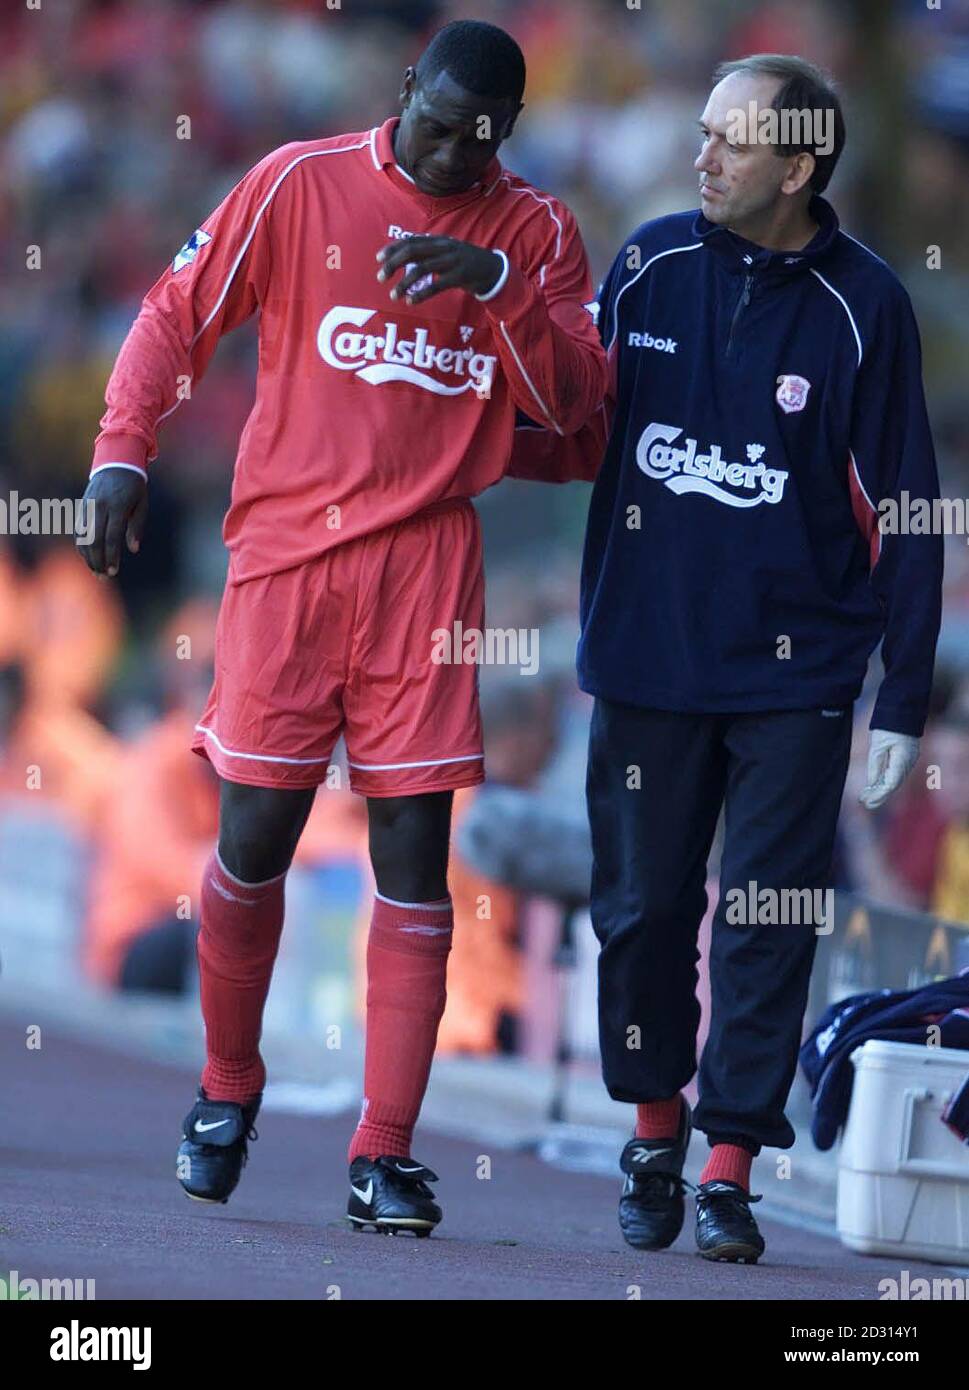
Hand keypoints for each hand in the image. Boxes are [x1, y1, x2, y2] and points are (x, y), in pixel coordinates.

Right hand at [77, 467, 147, 576]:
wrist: (116, 462)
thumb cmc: (134, 487)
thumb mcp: (142, 505)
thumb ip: (136, 527)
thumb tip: (132, 549)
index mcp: (116, 506)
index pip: (111, 537)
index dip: (111, 557)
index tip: (114, 572)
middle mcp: (99, 507)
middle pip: (94, 540)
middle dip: (98, 561)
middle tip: (104, 577)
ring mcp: (88, 506)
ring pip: (82, 537)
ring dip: (88, 557)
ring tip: (97, 571)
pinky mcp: (82, 506)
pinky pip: (78, 530)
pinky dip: (81, 545)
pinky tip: (88, 557)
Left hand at [376, 236, 501, 305]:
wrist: (492, 269)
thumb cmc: (463, 263)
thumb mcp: (444, 253)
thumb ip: (426, 254)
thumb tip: (401, 256)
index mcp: (437, 241)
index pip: (410, 241)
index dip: (393, 248)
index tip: (378, 259)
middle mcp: (443, 248)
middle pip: (412, 252)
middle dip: (393, 264)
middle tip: (380, 278)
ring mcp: (452, 261)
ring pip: (422, 269)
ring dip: (405, 282)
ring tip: (394, 295)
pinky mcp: (460, 276)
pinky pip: (437, 285)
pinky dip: (422, 293)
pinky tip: (411, 301)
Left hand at [858, 728, 919, 809]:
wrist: (901, 712)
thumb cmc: (888, 727)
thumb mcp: (878, 745)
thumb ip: (876, 765)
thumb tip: (872, 784)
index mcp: (902, 759)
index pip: (891, 782)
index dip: (879, 794)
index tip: (867, 801)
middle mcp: (908, 763)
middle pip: (893, 785)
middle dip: (879, 796)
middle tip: (865, 804)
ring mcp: (908, 761)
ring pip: (894, 781)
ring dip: (880, 791)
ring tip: (866, 799)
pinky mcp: (905, 759)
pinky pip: (894, 774)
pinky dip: (884, 782)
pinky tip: (873, 788)